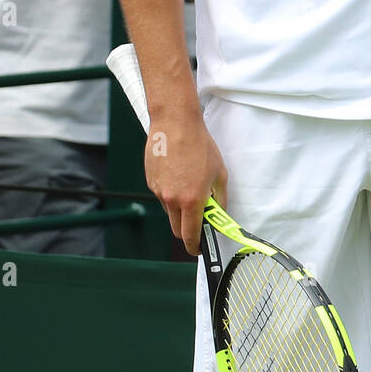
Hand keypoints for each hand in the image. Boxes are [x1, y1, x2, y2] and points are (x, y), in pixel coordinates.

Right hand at [144, 110, 228, 254]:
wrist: (175, 122)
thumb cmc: (201, 145)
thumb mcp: (220, 173)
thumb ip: (219, 199)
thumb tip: (219, 215)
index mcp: (191, 200)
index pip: (191, 236)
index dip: (196, 246)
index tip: (200, 249)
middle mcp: (171, 200)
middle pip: (177, 230)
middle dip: (188, 231)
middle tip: (200, 220)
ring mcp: (158, 191)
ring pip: (169, 211)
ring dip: (179, 208)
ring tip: (190, 184)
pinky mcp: (150, 180)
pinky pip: (162, 195)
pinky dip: (170, 192)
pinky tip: (179, 173)